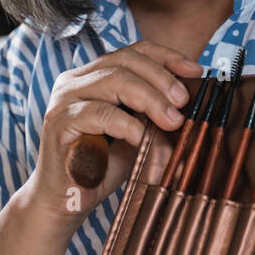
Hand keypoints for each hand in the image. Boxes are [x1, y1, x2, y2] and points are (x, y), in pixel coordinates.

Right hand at [32, 41, 202, 227]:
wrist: (67, 203)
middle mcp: (75, 80)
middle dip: (160, 78)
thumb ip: (155, 114)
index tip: (195, 71)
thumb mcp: (137, 133)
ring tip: (173, 120)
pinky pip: (99, 114)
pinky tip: (143, 138)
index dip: (166, 56)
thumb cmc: (102, 167)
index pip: (132, 51)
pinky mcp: (59, 123)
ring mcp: (64, 99)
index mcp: (93, 76)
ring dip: (150, 98)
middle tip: (184, 101)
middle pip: (124, 61)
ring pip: (113, 79)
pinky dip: (128, 124)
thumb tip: (194, 106)